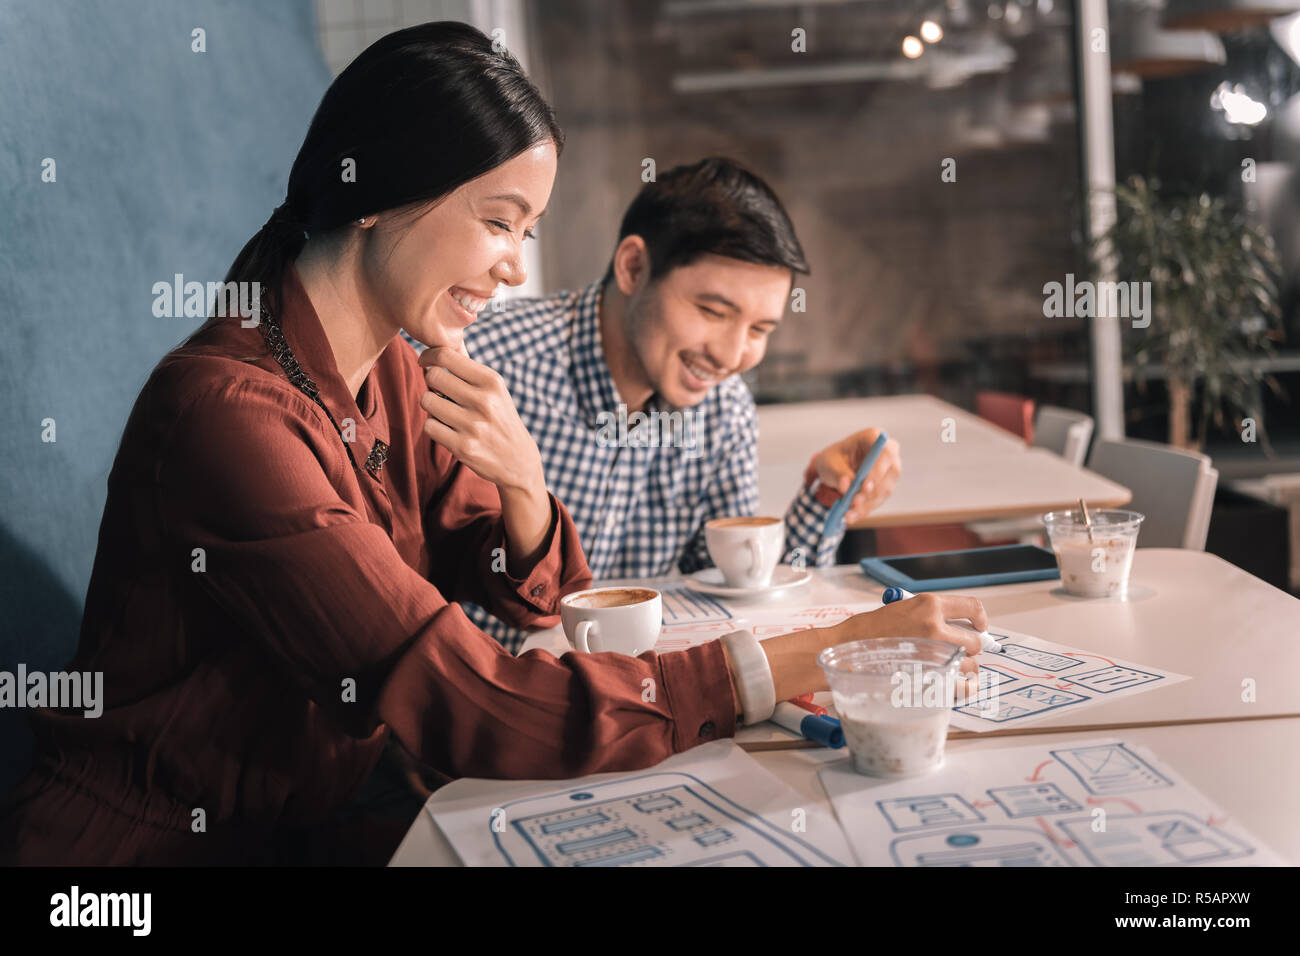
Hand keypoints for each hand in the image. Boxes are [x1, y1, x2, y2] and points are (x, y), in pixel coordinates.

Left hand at [418, 347, 544, 494]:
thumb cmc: (501, 419)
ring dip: (431, 405)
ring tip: (446, 411)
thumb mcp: (495, 390)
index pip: (446, 356)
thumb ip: (468, 370)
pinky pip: (430, 426)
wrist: (518, 461)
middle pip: (432, 376)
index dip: (428, 355)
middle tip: (438, 390)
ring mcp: (473, 425)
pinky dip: (434, 426)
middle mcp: (484, 401)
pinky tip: (448, 429)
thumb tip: (438, 345)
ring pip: (427, 401)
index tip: (425, 361)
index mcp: (492, 381)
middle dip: (430, 382)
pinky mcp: (463, 447)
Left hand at [804, 427, 900, 521]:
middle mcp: (888, 452)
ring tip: (849, 512)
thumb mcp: (829, 464)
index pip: (885, 451)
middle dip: (873, 490)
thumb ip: (838, 474)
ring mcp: (890, 470)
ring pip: (886, 489)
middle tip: (855, 502)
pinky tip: (851, 516)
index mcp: (873, 437)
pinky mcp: (886, 486)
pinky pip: (879, 499)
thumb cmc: (833, 459)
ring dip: (868, 503)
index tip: (865, 486)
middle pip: (891, 472)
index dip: (878, 470)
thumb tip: (847, 486)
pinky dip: (865, 509)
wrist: (834, 469)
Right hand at [835, 592, 984, 681]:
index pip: (972, 607)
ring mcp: (934, 654)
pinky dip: (963, 687)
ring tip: (947, 667)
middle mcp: (936, 628)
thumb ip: (932, 615)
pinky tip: (956, 684)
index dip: (980, 618)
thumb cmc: (871, 630)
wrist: (847, 647)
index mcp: (929, 605)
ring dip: (962, 667)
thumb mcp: (903, 608)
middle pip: (974, 642)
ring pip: (969, 665)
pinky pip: (963, 686)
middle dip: (968, 647)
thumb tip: (959, 629)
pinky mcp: (929, 677)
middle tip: (956, 650)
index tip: (978, 625)